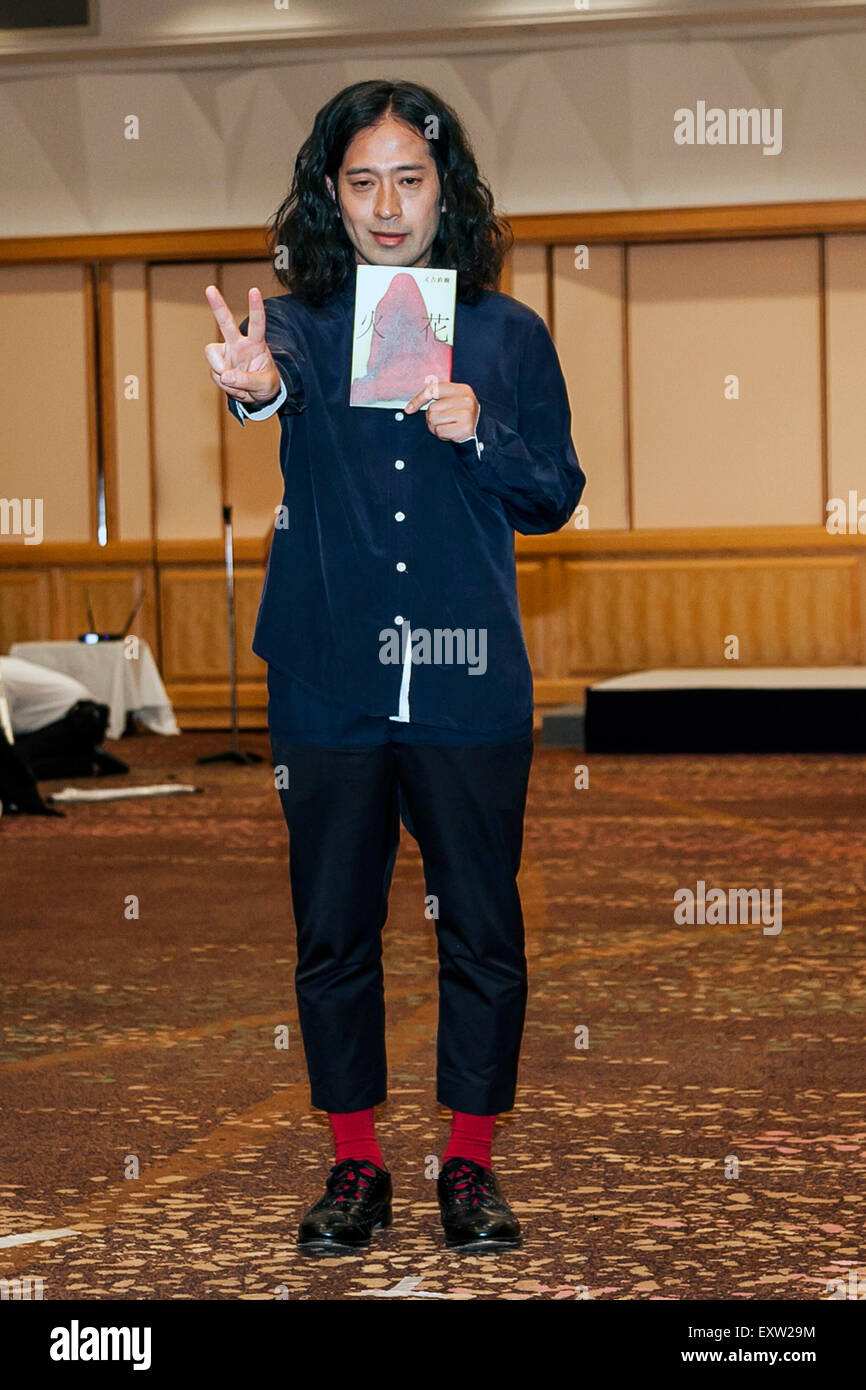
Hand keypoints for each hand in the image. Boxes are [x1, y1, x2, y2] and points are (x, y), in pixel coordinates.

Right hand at [204, 285, 280, 404]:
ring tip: (237, 384)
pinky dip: (223, 385)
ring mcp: (227, 353)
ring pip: (212, 354)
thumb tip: (225, 376)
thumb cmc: (266, 384)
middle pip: (226, 322)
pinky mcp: (218, 365)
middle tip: (210, 289)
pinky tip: (234, 386)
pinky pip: (215, 374)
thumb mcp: (264, 385)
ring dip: (221, 372)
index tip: (254, 291)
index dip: (256, 308)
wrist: (257, 396)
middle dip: (218, 306)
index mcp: (256, 344)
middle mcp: (239, 344)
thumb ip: (247, 380)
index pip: (257, 324)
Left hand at [404, 375, 479, 442]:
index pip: (434, 389)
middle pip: (432, 409)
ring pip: (434, 420)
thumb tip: (409, 408)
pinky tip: (451, 433)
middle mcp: (465, 399)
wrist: (479, 430)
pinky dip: (442, 435)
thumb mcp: (452, 401)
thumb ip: (435, 399)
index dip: (419, 399)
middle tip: (443, 421)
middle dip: (432, 418)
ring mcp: (466, 413)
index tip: (409, 409)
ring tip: (447, 426)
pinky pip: (440, 431)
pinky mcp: (465, 427)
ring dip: (436, 427)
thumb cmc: (461, 415)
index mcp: (461, 389)